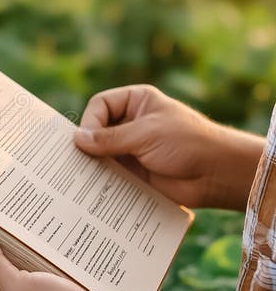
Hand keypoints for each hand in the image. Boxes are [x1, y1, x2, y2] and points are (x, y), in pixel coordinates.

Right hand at [73, 85, 263, 210]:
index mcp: (137, 102)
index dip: (90, 121)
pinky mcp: (135, 172)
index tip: (87, 141)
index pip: (100, 105)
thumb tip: (77, 139)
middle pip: (97, 130)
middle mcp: (132, 123)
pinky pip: (111, 175)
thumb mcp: (146, 134)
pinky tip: (92, 189)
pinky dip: (102, 181)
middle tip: (73, 160)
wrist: (216, 174)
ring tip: (79, 177)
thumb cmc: (187, 143)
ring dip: (93, 165)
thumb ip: (110, 138)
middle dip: (87, 145)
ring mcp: (133, 149)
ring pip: (102, 154)